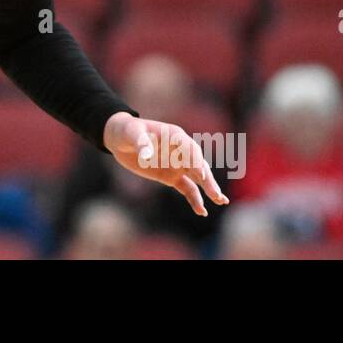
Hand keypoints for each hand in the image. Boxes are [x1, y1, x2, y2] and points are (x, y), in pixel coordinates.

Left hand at [103, 111, 228, 216]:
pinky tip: (201, 211)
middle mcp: (181, 151)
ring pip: (198, 178)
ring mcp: (178, 164)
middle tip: (217, 195)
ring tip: (221, 201)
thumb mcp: (132, 134)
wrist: (122, 140)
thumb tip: (146, 156)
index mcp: (175, 136)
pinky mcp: (172, 177)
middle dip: (208, 180)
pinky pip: (187, 188)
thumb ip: (141, 144)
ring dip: (209, 189)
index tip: (201, 176)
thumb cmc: (128, 131)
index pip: (190, 149)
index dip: (196, 162)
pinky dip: (195, 199)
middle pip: (199, 165)